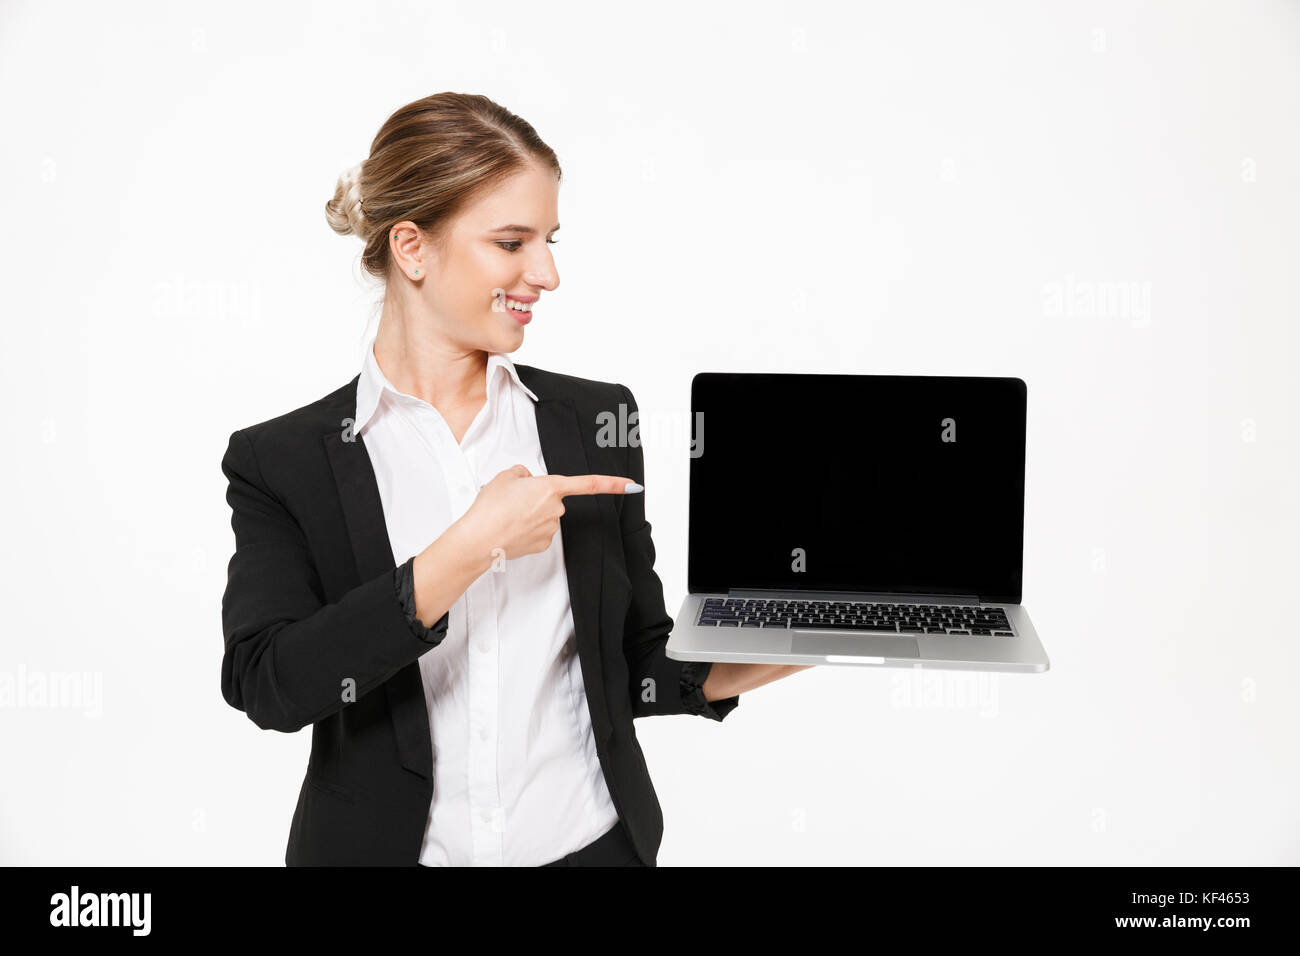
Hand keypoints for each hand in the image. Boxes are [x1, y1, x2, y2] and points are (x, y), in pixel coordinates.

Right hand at [456, 464, 641, 561]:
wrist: (479, 539)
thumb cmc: (491, 507)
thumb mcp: (505, 476)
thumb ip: (524, 473)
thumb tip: (529, 480)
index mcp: (551, 488)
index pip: (589, 484)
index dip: (613, 484)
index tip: (633, 486)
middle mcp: (556, 510)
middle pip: (553, 499)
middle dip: (537, 497)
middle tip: (512, 499)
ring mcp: (551, 529)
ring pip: (544, 515)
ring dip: (530, 513)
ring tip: (507, 515)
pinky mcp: (543, 544)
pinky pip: (539, 531)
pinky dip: (527, 529)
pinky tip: (511, 529)